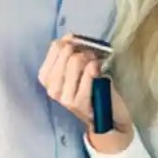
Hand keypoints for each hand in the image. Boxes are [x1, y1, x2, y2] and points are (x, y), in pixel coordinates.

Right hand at [38, 35, 134, 153]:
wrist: (109, 120)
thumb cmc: (95, 91)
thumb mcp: (81, 69)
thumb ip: (73, 53)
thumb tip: (70, 37)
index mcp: (48, 77)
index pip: (55, 47)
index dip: (72, 42)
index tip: (82, 47)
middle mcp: (52, 88)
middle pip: (66, 52)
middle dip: (83, 50)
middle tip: (92, 58)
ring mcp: (63, 98)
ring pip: (74, 62)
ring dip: (90, 59)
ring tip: (96, 67)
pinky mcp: (78, 104)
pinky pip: (86, 77)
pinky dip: (94, 71)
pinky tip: (97, 70)